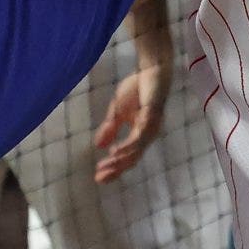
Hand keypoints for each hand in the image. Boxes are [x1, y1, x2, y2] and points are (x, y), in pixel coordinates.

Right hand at [92, 64, 169, 183]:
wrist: (150, 70)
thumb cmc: (138, 88)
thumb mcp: (118, 111)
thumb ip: (110, 128)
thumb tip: (99, 146)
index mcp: (141, 134)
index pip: (128, 157)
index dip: (114, 168)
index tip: (98, 177)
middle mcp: (148, 135)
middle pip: (132, 159)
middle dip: (115, 169)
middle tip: (99, 178)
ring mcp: (151, 127)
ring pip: (136, 151)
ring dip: (120, 160)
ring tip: (106, 167)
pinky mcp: (151, 117)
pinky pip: (139, 137)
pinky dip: (127, 146)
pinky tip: (116, 151)